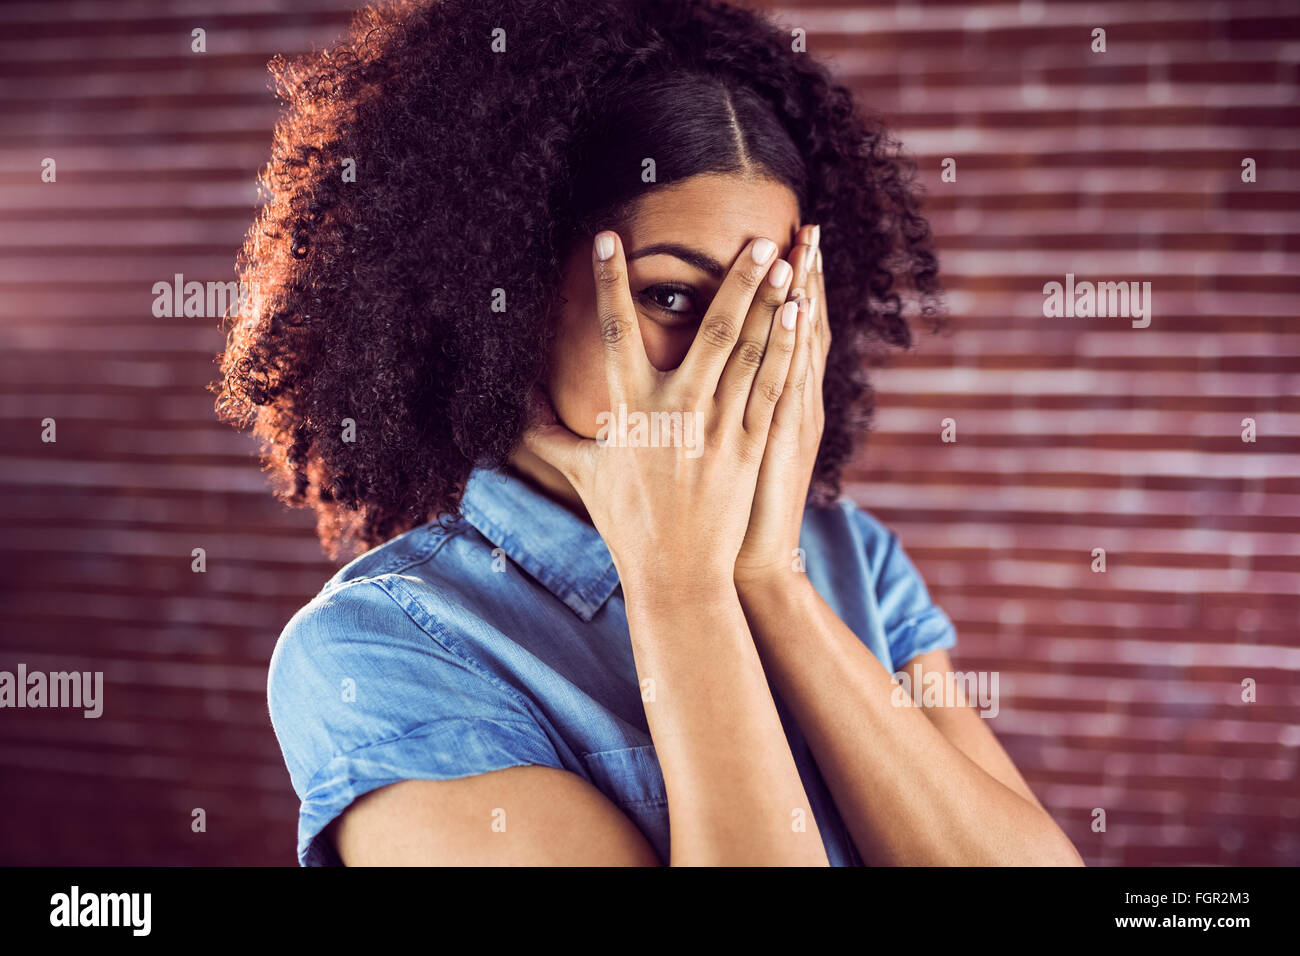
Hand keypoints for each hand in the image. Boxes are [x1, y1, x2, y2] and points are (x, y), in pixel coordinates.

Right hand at [521, 230, 809, 590]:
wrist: (675, 575)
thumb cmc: (626, 521)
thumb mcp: (582, 473)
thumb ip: (546, 432)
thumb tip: (514, 403)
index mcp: (631, 411)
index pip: (615, 334)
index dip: (610, 284)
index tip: (608, 239)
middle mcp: (676, 413)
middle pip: (710, 333)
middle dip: (735, 282)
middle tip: (757, 238)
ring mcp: (718, 430)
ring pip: (749, 355)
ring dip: (770, 304)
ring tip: (787, 261)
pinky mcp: (749, 448)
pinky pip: (770, 388)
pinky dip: (784, 349)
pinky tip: (798, 315)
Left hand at [734, 223, 829, 587]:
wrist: (747, 562)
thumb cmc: (727, 511)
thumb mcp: (728, 452)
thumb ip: (714, 411)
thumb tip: (692, 382)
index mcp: (772, 402)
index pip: (783, 331)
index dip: (788, 288)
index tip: (787, 239)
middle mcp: (787, 405)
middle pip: (799, 327)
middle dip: (803, 277)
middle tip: (808, 225)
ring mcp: (785, 422)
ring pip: (798, 348)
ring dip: (802, 296)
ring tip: (806, 248)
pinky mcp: (775, 444)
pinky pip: (787, 386)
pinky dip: (795, 347)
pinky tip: (798, 312)